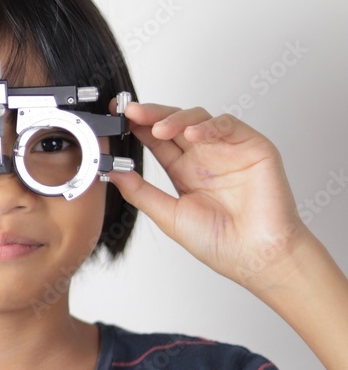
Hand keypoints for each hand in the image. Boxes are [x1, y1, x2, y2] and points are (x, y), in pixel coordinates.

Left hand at [107, 101, 311, 294]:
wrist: (257, 257)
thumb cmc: (220, 243)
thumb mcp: (168, 216)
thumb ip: (140, 192)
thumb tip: (112, 172)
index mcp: (184, 172)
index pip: (157, 140)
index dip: (137, 126)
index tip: (116, 117)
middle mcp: (204, 157)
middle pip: (174, 123)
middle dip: (151, 115)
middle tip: (131, 112)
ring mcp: (227, 150)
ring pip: (198, 118)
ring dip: (175, 118)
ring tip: (158, 129)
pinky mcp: (252, 147)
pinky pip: (229, 126)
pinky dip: (210, 126)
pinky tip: (192, 134)